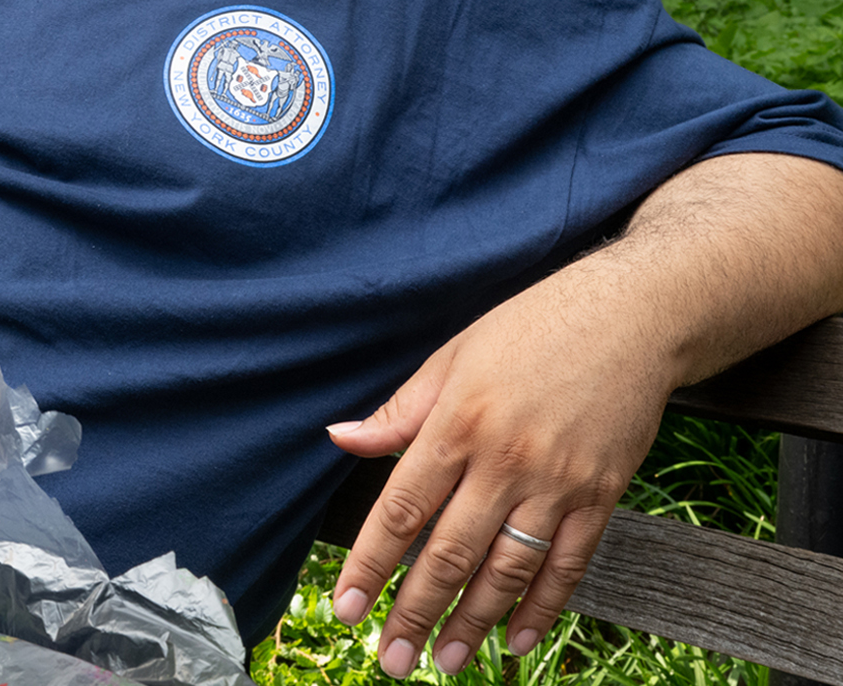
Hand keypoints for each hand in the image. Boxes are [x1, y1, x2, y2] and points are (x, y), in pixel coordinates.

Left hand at [325, 275, 671, 676]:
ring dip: (473, 622)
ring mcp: (557, 485)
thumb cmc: (530, 328)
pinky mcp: (601, 497)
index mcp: (457, 425)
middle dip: (415, 614)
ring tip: (446, 662)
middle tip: (391, 661)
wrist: (631, 318)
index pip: (401, 509)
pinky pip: (568, 567)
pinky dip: (543, 609)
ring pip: (508, 571)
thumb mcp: (451, 356)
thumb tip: (339, 438)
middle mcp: (505, 462)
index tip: (346, 608)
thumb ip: (399, 411)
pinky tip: (517, 640)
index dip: (370, 565)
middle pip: (450, 554)